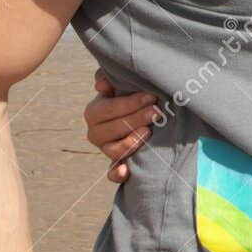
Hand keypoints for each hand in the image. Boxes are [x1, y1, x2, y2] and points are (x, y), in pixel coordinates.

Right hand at [84, 69, 161, 183]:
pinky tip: (125, 171)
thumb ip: (112, 78)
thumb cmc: (134, 96)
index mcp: (95, 112)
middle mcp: (97, 132)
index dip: (128, 103)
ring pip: (112, 150)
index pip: (107, 109)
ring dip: (129, 143)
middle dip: (135, 120)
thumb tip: (102, 84)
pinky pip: (112, 173)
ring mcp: (106, 149)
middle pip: (110, 129)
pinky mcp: (117, 164)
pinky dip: (117, 173)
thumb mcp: (123, 85)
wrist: (145, 115)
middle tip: (156, 112)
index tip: (151, 97)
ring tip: (149, 132)